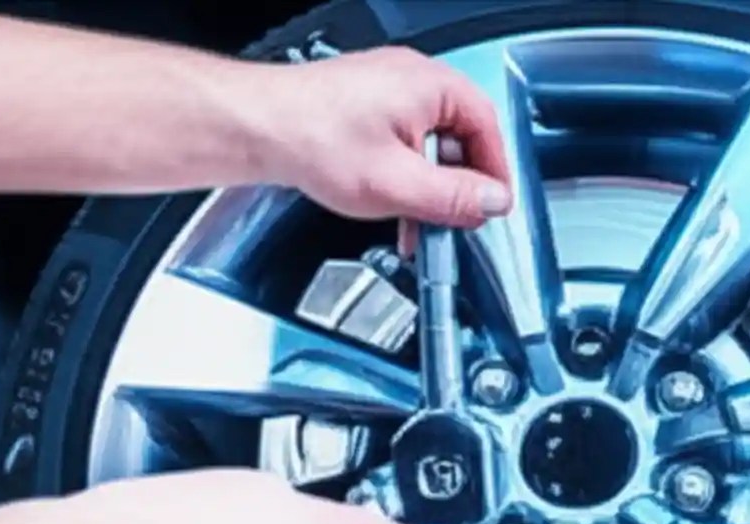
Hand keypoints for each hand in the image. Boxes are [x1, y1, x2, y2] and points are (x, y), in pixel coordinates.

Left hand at [257, 46, 513, 237]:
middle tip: (455, 217)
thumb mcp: (399, 184)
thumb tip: (492, 202)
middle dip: (458, 182)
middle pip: (460, 135)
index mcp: (431, 85)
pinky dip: (404, 171)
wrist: (254, 128)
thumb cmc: (311, 139)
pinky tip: (393, 202)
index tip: (492, 205)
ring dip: (429, 182)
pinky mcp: (362, 103)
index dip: (495, 173)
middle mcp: (410, 78)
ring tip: (418, 219)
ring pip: (428, 140)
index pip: (488, 129)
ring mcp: (385, 87)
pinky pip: (401, 138)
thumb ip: (455, 198)